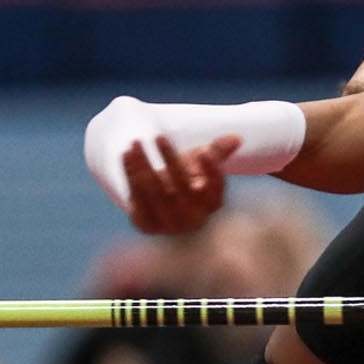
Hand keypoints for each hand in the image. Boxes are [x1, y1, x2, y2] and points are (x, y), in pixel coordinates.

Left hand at [123, 134, 239, 235]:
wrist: (161, 205)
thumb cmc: (185, 180)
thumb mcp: (201, 165)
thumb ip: (216, 151)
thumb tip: (236, 138)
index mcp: (213, 204)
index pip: (215, 187)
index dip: (210, 171)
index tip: (202, 152)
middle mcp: (194, 219)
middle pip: (182, 188)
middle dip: (171, 161)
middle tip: (159, 137)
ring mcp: (170, 225)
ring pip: (155, 191)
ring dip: (144, 164)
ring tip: (136, 143)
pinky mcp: (147, 226)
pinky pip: (137, 198)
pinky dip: (130, 174)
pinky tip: (127, 155)